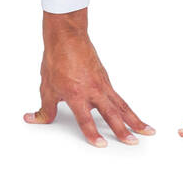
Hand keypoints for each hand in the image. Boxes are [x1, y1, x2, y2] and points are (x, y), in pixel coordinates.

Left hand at [24, 9, 152, 146]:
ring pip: (121, 105)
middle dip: (123, 130)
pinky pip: (118, 97)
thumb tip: (36, 119)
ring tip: (147, 130)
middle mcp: (92, 90)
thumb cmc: (57, 59)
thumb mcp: (47, 88)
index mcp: (76, 93)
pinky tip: (132, 116)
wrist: (67, 37)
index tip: (102, 145)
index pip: (86, 119)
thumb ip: (45, 109)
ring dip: (134, 119)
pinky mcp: (106, 80)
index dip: (93, 133)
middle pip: (111, 113)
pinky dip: (127, 108)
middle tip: (133, 142)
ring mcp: (102, 84)